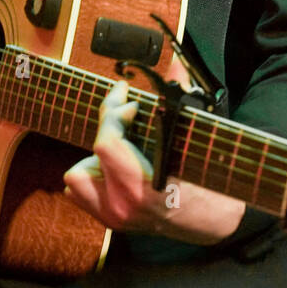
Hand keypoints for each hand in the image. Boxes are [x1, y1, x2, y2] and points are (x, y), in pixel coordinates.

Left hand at [63, 78, 245, 243]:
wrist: (210, 223)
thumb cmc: (208, 183)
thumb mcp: (195, 143)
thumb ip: (182, 99)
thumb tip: (176, 64)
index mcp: (142, 188)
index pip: (105, 143)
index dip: (114, 113)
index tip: (129, 99)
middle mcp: (122, 205)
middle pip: (90, 154)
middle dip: (108, 129)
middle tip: (127, 117)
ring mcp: (113, 216)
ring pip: (76, 177)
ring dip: (95, 157)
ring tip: (123, 148)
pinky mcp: (109, 220)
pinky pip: (80, 192)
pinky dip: (92, 175)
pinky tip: (115, 166)